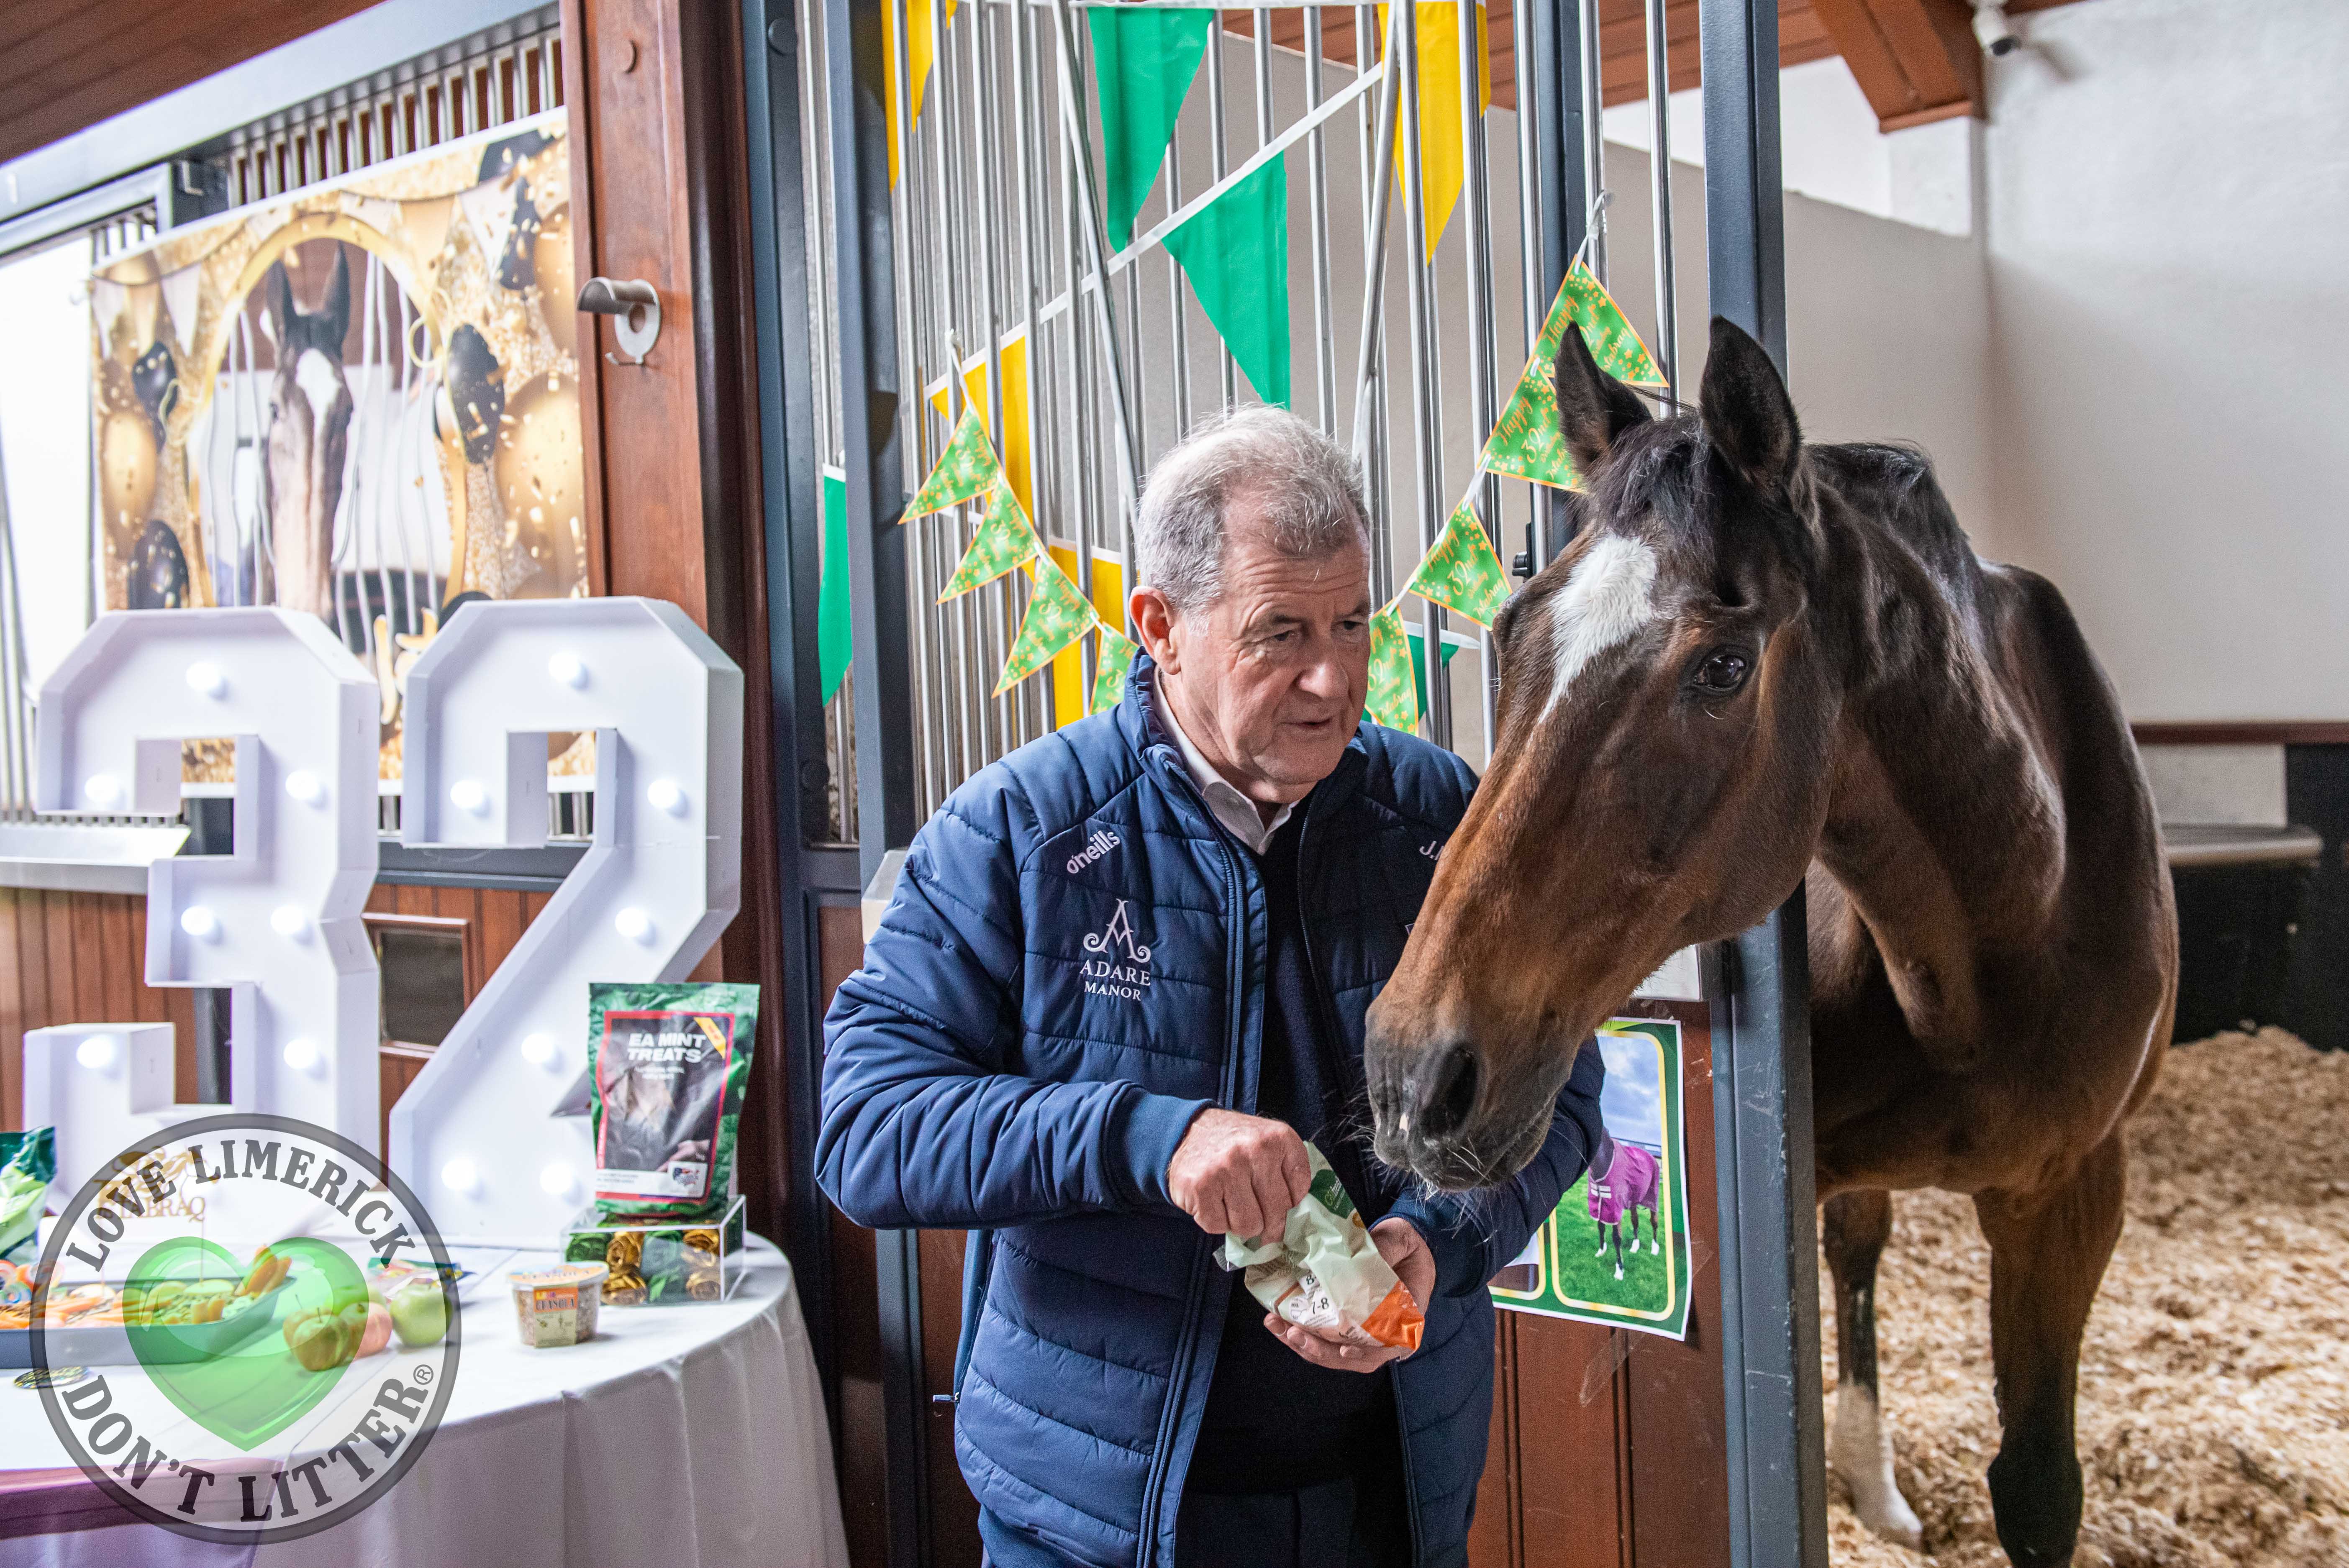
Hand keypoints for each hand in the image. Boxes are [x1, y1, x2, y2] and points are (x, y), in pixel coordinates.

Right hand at [1166, 1109, 1309, 1245]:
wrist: (1187, 1130)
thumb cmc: (1235, 1144)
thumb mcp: (1269, 1144)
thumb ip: (1289, 1174)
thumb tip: (1300, 1222)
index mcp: (1279, 1138)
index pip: (1300, 1192)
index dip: (1292, 1208)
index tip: (1281, 1208)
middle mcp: (1254, 1150)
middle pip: (1277, 1213)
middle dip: (1269, 1225)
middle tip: (1260, 1221)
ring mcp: (1226, 1168)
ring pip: (1249, 1226)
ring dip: (1240, 1224)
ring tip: (1232, 1204)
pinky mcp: (1200, 1187)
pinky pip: (1219, 1226)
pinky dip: (1216, 1221)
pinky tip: (1212, 1202)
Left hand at [1264, 1218, 1433, 1373]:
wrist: (1404, 1243)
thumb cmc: (1406, 1246)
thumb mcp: (1399, 1241)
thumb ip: (1385, 1250)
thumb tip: (1356, 1263)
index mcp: (1404, 1318)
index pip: (1386, 1347)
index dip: (1365, 1353)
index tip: (1345, 1351)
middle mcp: (1383, 1333)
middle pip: (1352, 1357)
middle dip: (1320, 1350)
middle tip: (1294, 1335)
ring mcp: (1362, 1331)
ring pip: (1333, 1352)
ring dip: (1305, 1345)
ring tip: (1278, 1329)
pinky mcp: (1344, 1322)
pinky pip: (1325, 1338)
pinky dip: (1304, 1334)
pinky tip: (1281, 1325)